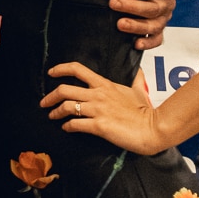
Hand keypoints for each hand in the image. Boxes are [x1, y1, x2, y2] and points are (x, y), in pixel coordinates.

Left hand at [42, 61, 169, 155]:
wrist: (154, 128)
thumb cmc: (146, 111)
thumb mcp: (139, 90)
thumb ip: (136, 80)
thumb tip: (139, 71)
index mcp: (104, 84)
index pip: (77, 69)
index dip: (60, 69)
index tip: (51, 73)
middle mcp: (98, 95)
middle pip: (64, 89)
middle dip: (49, 96)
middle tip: (44, 102)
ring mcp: (97, 110)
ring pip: (66, 107)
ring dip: (55, 112)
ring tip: (52, 116)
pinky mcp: (99, 126)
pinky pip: (75, 124)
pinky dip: (67, 126)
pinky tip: (66, 128)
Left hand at [111, 0, 178, 49]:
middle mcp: (169, 2)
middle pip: (153, 8)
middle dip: (132, 6)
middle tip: (113, 3)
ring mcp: (164, 16)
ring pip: (154, 25)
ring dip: (137, 26)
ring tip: (120, 24)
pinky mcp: (159, 27)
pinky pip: (157, 39)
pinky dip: (148, 43)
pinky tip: (135, 44)